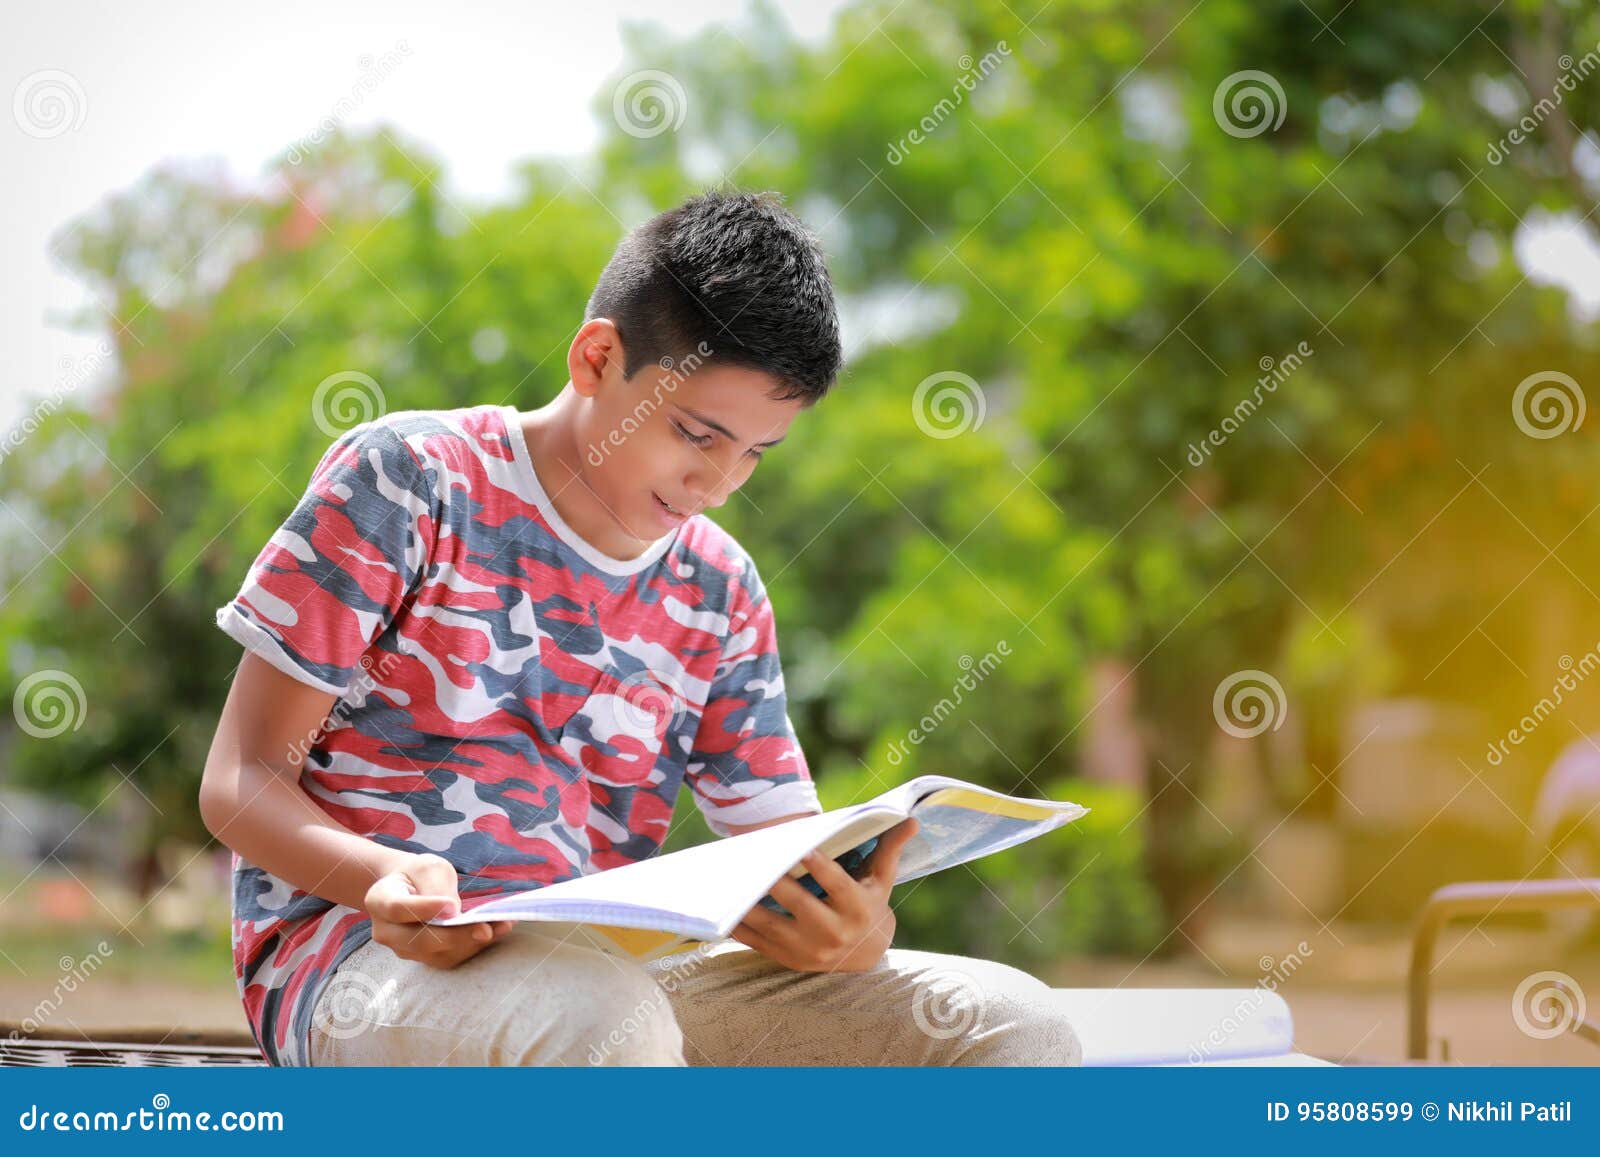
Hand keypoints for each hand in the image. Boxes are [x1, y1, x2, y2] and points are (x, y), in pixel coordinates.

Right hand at [364, 852, 513, 968]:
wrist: (410, 889)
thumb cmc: (418, 874)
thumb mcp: (427, 867)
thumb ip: (436, 886)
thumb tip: (452, 912)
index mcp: (379, 899)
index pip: (399, 909)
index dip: (425, 909)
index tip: (452, 907)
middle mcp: (386, 931)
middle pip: (418, 940)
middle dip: (456, 936)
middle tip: (485, 929)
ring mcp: (403, 949)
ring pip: (436, 953)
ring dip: (471, 943)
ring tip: (501, 926)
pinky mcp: (424, 958)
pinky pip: (449, 958)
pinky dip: (474, 947)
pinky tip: (497, 932)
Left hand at [731, 817, 917, 972]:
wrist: (865, 955)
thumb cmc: (870, 905)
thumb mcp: (881, 879)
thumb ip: (889, 849)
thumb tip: (910, 818)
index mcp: (857, 908)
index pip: (838, 886)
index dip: (822, 869)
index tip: (804, 850)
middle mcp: (834, 933)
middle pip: (801, 906)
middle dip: (779, 885)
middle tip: (757, 863)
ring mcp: (808, 950)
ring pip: (774, 926)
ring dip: (751, 907)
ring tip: (733, 885)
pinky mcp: (788, 959)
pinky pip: (758, 943)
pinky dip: (740, 928)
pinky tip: (723, 910)